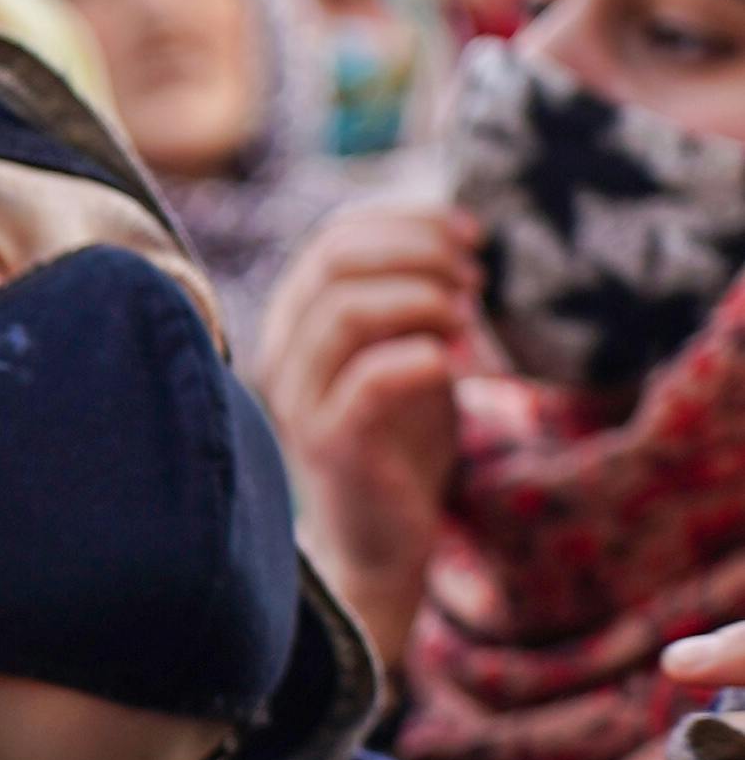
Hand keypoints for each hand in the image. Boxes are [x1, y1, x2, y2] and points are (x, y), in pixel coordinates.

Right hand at [254, 198, 480, 682]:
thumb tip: (463, 231)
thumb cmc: (402, 439)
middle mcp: (283, 352)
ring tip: (469, 316)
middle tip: (475, 274)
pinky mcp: (330, 444)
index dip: (408, 220)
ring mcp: (300, 399)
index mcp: (296, 319)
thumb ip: (414, 296)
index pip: (336, 235)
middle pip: (336, 260)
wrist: (385, 539)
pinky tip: (456, 364)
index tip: (471, 233)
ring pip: (346, 311)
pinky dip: (422, 358)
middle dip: (419, 252)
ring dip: (422, 298)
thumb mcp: (408, 349)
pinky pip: (369, 380)